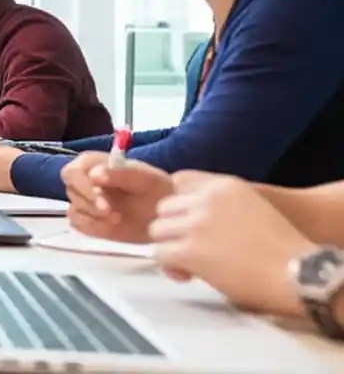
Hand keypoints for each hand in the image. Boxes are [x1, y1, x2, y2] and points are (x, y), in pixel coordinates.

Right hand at [62, 153, 172, 243]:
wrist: (165, 215)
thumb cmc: (156, 190)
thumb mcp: (145, 178)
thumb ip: (121, 174)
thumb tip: (94, 174)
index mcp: (94, 164)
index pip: (73, 171)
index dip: (81, 182)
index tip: (98, 193)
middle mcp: (85, 181)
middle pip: (71, 190)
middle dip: (89, 202)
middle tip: (110, 211)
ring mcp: (85, 203)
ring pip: (74, 209)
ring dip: (94, 216)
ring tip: (118, 218)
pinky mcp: (88, 221)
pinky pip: (78, 224)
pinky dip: (93, 226)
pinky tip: (111, 225)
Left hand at [149, 171, 314, 317]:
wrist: (299, 272)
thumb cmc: (281, 247)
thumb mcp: (251, 206)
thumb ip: (219, 204)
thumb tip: (186, 216)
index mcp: (224, 185)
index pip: (179, 182)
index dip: (181, 208)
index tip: (189, 223)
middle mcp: (207, 199)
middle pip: (164, 208)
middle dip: (173, 228)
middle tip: (188, 247)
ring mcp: (197, 224)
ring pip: (158, 231)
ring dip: (169, 246)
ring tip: (189, 262)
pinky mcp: (191, 250)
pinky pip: (161, 254)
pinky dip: (170, 267)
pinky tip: (187, 274)